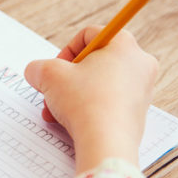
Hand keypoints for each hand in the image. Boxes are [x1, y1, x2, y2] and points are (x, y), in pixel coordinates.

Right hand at [24, 26, 157, 173]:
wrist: (106, 143)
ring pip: (99, 84)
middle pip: (95, 61)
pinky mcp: (138, 113)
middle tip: (54, 90)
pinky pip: (108, 102)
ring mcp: (142, 89)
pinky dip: (89, 108)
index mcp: (124, 44)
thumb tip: (35, 71)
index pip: (89, 34)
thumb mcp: (50, 76)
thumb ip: (39, 67)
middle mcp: (139, 63)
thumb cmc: (85, 103)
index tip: (55, 69)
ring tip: (56, 111)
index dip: (66, 50)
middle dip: (68, 78)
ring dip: (73, 95)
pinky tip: (71, 122)